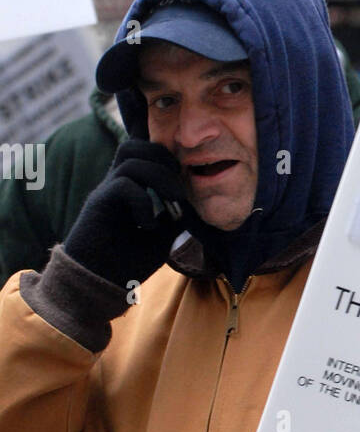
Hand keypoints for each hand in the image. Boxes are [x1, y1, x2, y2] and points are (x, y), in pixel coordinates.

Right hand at [64, 140, 190, 288]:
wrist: (99, 286)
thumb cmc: (127, 264)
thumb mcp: (162, 239)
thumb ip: (174, 217)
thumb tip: (190, 201)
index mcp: (130, 188)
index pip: (141, 152)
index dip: (160, 150)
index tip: (183, 171)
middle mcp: (115, 184)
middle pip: (134, 145)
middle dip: (164, 158)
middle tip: (179, 190)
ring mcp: (105, 192)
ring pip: (130, 158)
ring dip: (159, 177)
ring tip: (173, 203)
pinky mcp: (98, 204)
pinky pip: (123, 184)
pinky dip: (143, 201)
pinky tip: (147, 225)